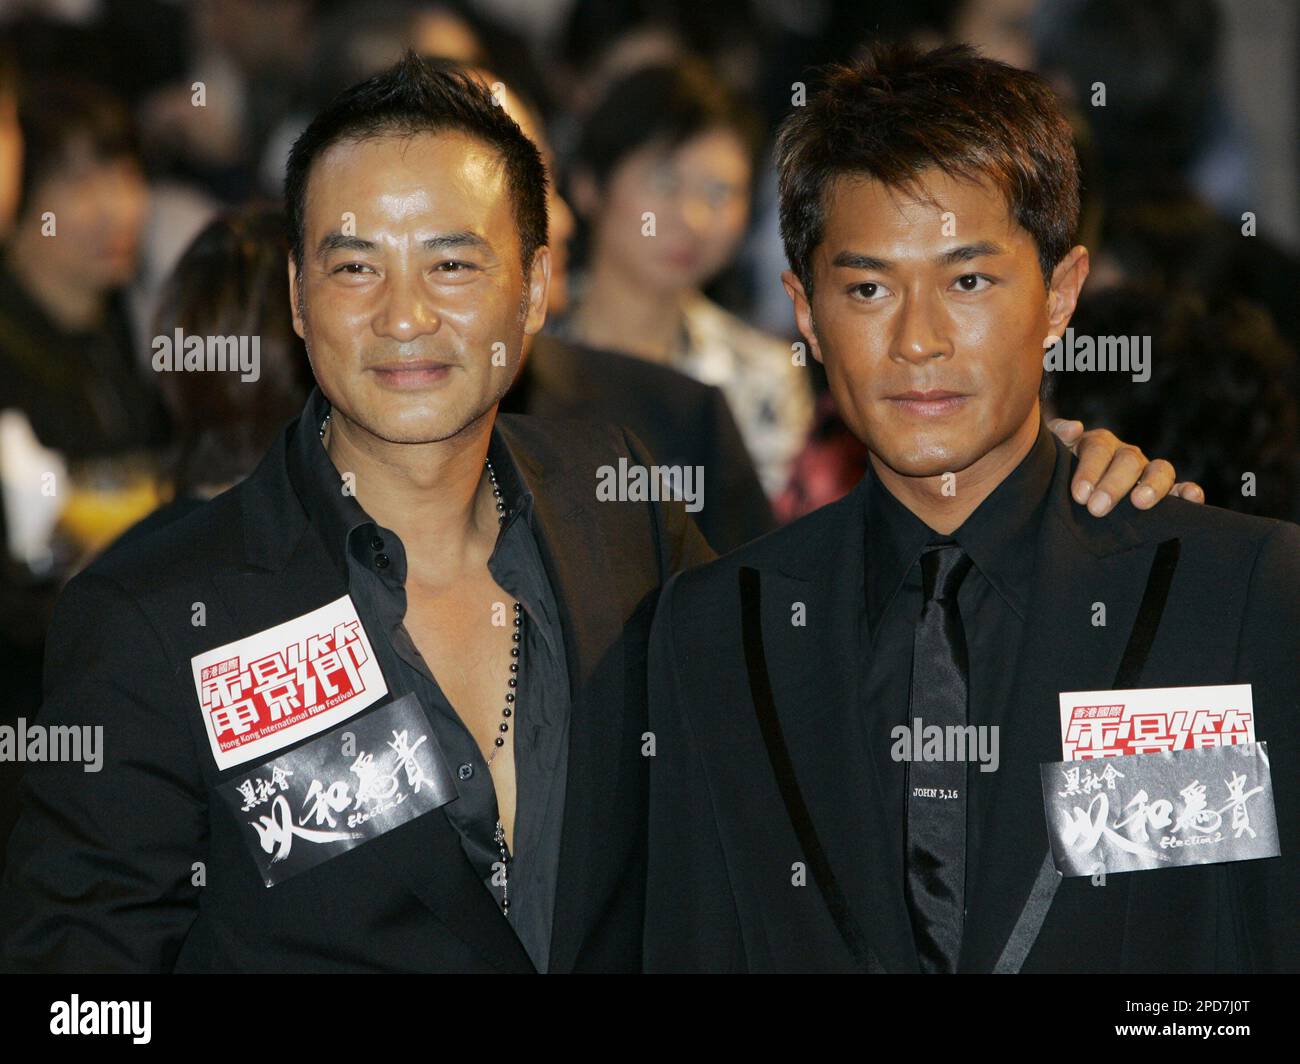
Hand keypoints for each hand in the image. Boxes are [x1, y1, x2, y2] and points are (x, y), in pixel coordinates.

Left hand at [1047, 419, 1206, 515]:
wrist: (1064, 496)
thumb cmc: (1057, 474)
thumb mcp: (1051, 454)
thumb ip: (1057, 437)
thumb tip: (1073, 428)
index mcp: (1098, 444)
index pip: (1097, 449)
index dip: (1089, 470)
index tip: (1080, 495)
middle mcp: (1125, 455)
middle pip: (1127, 461)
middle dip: (1113, 485)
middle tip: (1097, 508)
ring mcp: (1146, 473)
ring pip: (1159, 470)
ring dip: (1152, 485)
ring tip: (1140, 502)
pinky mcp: (1163, 493)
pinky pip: (1180, 489)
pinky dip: (1189, 492)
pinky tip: (1191, 498)